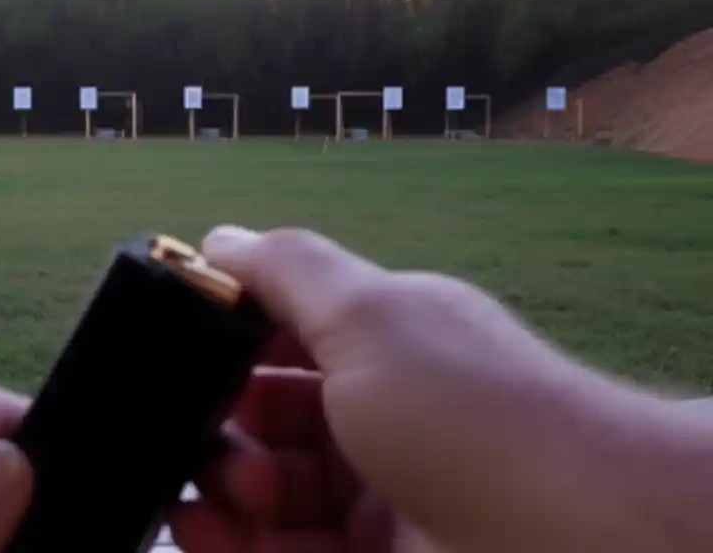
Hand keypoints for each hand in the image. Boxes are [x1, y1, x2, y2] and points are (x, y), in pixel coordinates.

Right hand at [173, 226, 712, 552]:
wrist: (577, 542)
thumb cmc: (470, 415)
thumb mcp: (368, 314)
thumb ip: (286, 270)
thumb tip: (217, 238)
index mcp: (385, 343)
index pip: (288, 334)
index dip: (231, 344)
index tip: (181, 359)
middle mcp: (383, 417)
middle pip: (273, 418)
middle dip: (220, 424)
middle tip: (197, 440)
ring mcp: (382, 495)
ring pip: (274, 490)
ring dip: (222, 490)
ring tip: (200, 501)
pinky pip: (287, 550)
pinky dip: (236, 545)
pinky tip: (202, 536)